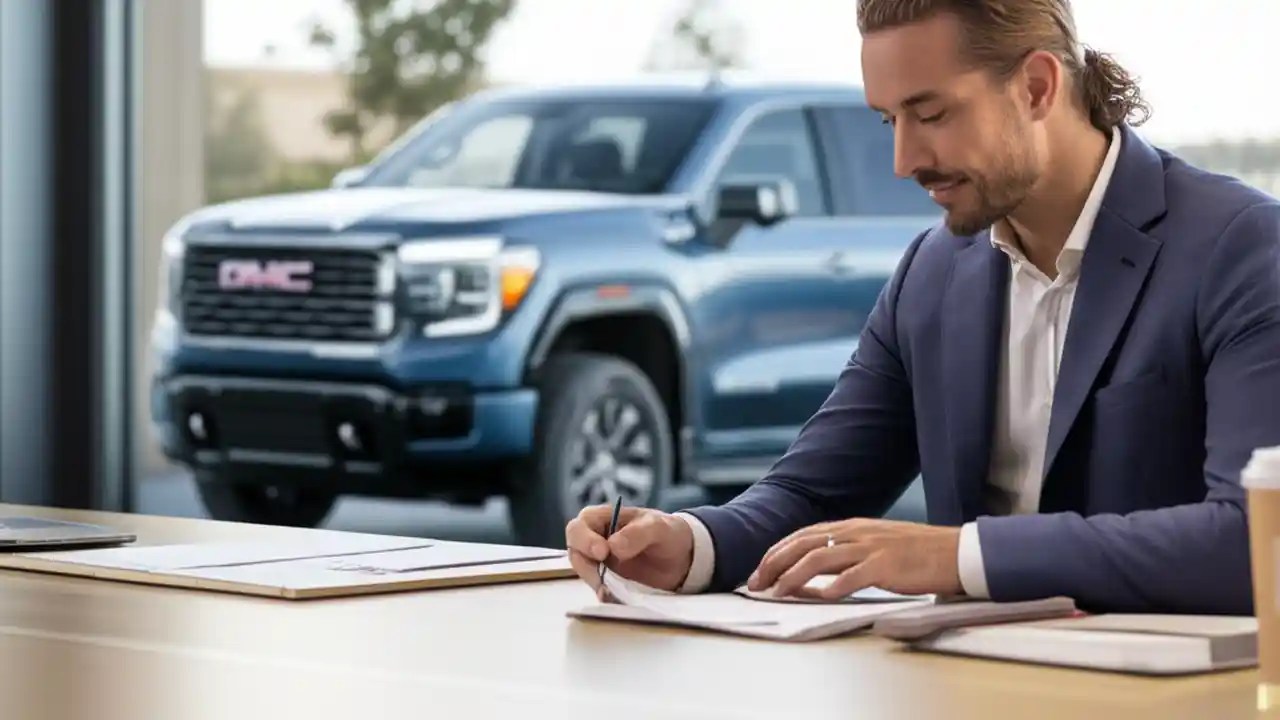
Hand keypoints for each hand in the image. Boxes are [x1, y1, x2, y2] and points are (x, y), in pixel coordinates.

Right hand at [565, 505, 693, 599]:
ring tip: (613, 591)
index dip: (584, 539)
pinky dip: (607, 596)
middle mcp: (596, 541)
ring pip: (585, 574)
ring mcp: (601, 563)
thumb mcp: (658, 527)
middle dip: (586, 566)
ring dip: (596, 583)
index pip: (578, 526)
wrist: (684, 558)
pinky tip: (619, 598)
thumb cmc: (668, 533)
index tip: (602, 552)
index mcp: (603, 519)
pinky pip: (600, 590)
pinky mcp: (609, 582)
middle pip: (575, 552)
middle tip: (603, 577)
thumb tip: (613, 546)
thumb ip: (637, 533)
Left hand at [747, 518, 961, 599]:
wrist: (955, 552)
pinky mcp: (888, 566)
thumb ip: (846, 554)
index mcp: (852, 527)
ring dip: (794, 576)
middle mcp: (856, 533)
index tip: (759, 570)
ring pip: (821, 557)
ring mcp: (871, 548)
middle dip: (774, 563)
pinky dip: (835, 586)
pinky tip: (821, 597)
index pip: (803, 535)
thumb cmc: (916, 554)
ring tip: (778, 591)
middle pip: (804, 544)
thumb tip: (815, 573)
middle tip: (756, 583)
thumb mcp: (875, 545)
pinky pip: (855, 576)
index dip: (777, 552)